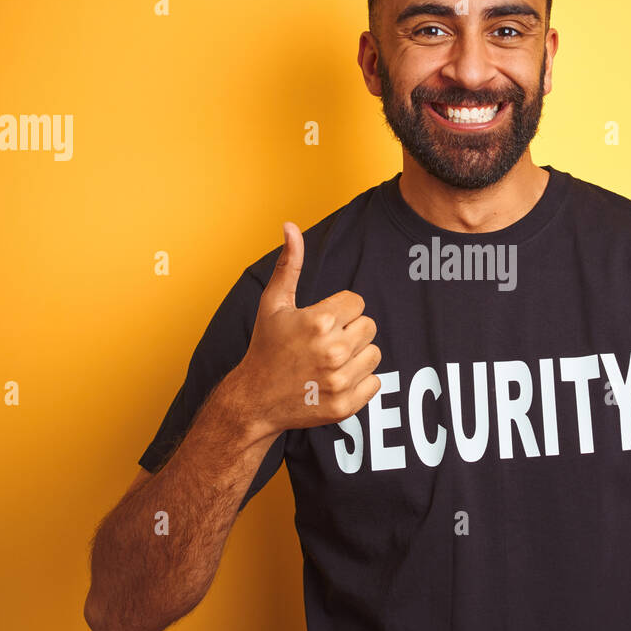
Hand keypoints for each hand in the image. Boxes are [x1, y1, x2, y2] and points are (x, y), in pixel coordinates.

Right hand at [230, 222, 380, 437]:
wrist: (255, 399)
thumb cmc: (266, 347)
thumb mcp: (273, 303)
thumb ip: (289, 264)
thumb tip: (291, 225)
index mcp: (319, 320)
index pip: (357, 303)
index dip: (340, 310)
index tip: (321, 322)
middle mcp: (332, 350)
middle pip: (369, 326)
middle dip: (350, 331)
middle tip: (325, 342)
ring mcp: (340, 380)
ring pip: (374, 353)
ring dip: (357, 356)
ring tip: (331, 361)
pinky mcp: (345, 404)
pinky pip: (375, 382)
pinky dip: (360, 382)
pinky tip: (335, 380)